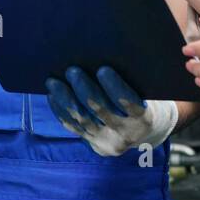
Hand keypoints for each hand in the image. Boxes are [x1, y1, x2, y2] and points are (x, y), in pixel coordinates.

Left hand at [44, 65, 177, 156]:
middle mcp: (125, 134)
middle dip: (84, 89)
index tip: (103, 69)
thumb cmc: (145, 98)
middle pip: (101, 111)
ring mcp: (107, 142)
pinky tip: (53, 96)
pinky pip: (74, 127)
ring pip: (82, 120)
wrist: (147, 131)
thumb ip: (130, 79)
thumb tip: (102, 54)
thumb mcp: (146, 91)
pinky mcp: (93, 146)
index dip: (115, 87)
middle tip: (72, 70)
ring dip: (65, 99)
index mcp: (144, 119)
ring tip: (53, 82)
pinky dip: (61, 110)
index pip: (129, 103)